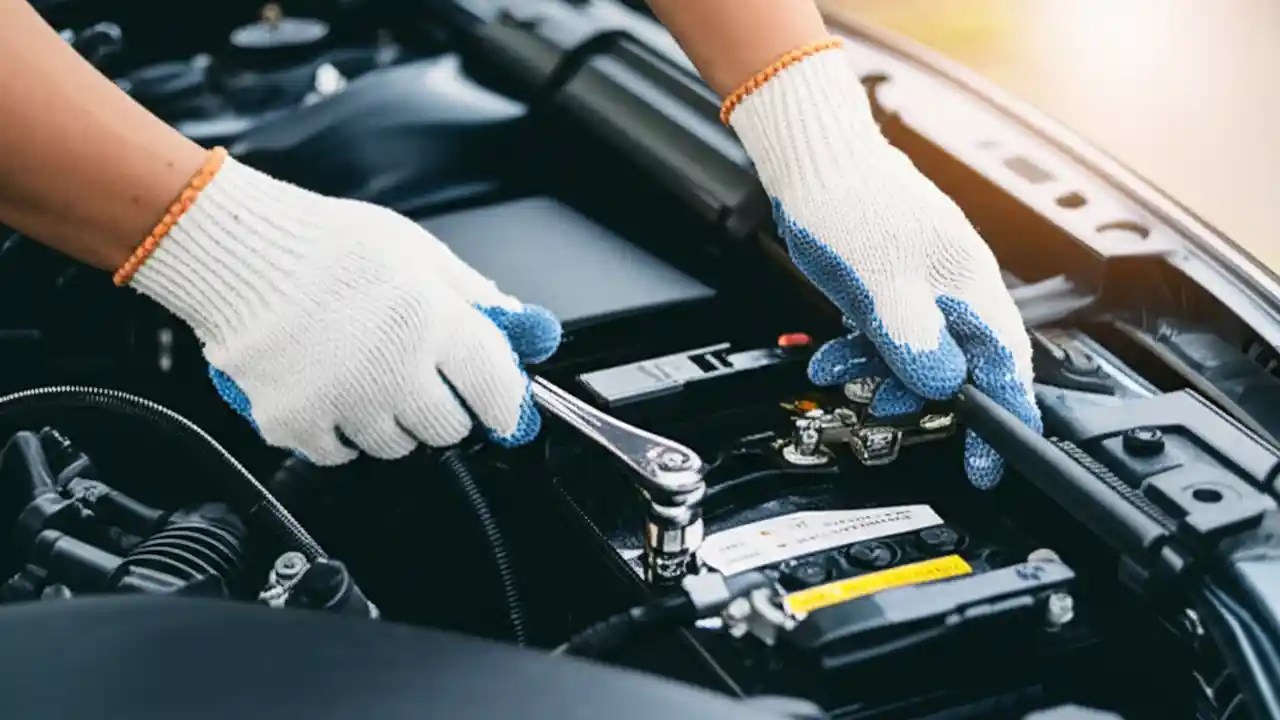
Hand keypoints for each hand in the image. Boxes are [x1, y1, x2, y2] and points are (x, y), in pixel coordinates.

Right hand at [130, 156, 560, 463]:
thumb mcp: (419, 252)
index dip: (505, 405)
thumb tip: (522, 329)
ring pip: (395, 446)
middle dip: (444, 408)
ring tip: (366, 373)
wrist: (234, 250)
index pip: (497, 392)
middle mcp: (391, 369)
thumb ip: (475, 296)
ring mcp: (340, 403)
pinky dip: (340, 431)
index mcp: (431, 320)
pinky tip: (330, 388)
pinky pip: (339, 453)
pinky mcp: (294, 423)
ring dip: (391, 421)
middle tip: (418, 375)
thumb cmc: (327, 245)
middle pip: (448, 429)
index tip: (502, 409)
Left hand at [727, 45, 1039, 487]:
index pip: (1006, 366)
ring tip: (844, 380)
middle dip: (925, 397)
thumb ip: (916, 342)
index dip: (1004, 418)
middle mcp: (953, 287)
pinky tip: (832, 360)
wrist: (811, 158)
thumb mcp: (881, 286)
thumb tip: (942, 386)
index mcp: (969, 285)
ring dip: (881, 375)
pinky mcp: (888, 283)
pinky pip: (885, 334)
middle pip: (960, 365)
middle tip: (894, 416)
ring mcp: (920, 284)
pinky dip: (860, 352)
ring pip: (915, 353)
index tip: (991, 462)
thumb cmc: (849, 201)